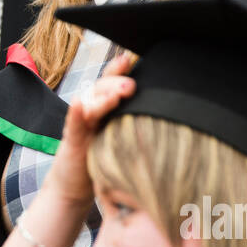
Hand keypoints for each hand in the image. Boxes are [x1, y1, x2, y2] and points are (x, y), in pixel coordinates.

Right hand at [43, 53, 136, 206]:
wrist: (74, 188)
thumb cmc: (104, 165)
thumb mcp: (124, 142)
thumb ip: (139, 128)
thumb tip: (174, 120)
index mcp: (106, 110)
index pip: (112, 83)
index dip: (120, 69)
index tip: (133, 58)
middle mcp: (91, 112)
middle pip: (101, 88)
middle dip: (116, 83)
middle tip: (132, 85)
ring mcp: (80, 124)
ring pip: (89, 102)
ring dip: (103, 96)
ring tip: (117, 94)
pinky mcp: (72, 140)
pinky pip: (75, 124)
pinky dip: (77, 113)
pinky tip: (80, 104)